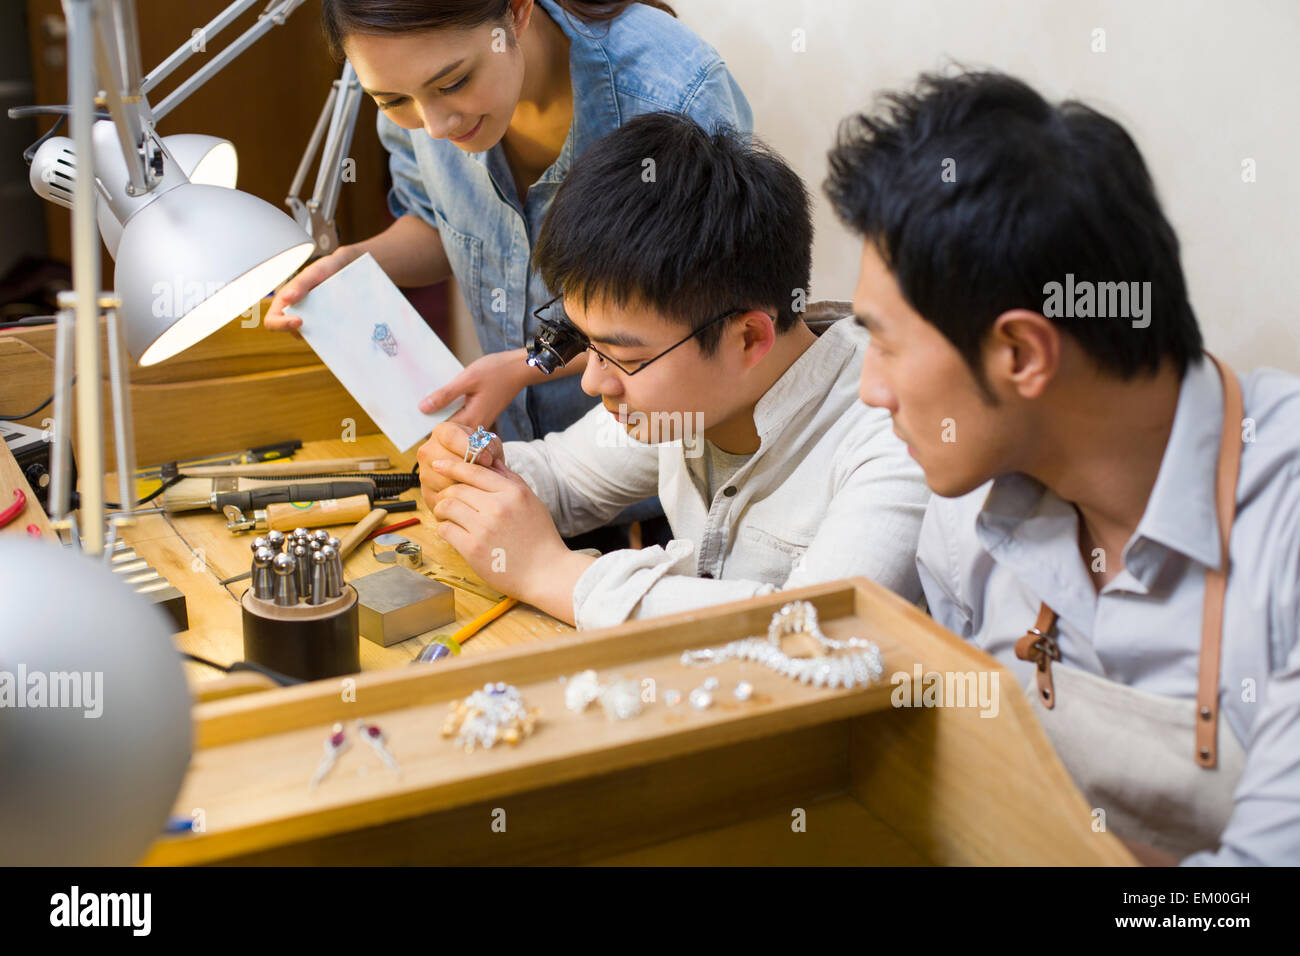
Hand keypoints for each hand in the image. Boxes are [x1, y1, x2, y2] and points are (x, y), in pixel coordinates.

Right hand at [263, 246, 362, 332]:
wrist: (346, 268)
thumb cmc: (326, 268)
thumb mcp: (314, 273)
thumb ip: (300, 284)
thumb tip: (285, 299)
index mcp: (284, 301)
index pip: (272, 322)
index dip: (282, 325)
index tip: (300, 321)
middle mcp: (294, 313)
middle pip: (293, 333)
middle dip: (306, 331)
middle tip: (323, 321)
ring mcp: (309, 320)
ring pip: (310, 336)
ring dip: (321, 333)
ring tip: (335, 320)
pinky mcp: (323, 324)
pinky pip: (324, 334)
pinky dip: (330, 332)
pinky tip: (341, 323)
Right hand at [416, 422, 505, 503]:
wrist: (473, 470)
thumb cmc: (482, 455)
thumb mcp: (490, 445)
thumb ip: (490, 447)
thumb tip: (486, 457)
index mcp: (441, 432)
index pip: (451, 437)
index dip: (471, 448)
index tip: (487, 459)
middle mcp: (428, 451)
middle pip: (447, 461)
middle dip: (470, 470)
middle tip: (486, 476)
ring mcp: (425, 473)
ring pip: (446, 482)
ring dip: (466, 486)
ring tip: (481, 485)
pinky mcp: (428, 494)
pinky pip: (444, 499)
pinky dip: (461, 500)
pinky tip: (472, 496)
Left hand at [419, 349, 532, 427]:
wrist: (519, 369)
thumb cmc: (496, 372)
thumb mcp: (467, 379)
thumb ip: (445, 395)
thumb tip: (423, 408)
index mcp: (472, 419)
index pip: (442, 431)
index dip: (426, 426)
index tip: (412, 420)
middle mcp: (477, 426)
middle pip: (448, 430)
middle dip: (433, 421)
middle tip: (416, 410)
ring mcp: (481, 422)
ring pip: (455, 424)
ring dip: (442, 415)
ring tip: (428, 403)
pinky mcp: (482, 415)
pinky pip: (462, 417)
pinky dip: (452, 410)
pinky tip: (446, 399)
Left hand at [428, 458, 593, 621]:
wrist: (546, 573)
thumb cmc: (540, 539)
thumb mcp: (532, 502)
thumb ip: (511, 480)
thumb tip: (491, 461)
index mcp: (513, 493)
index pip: (474, 472)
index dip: (452, 466)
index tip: (439, 464)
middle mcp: (498, 507)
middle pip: (457, 488)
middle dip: (446, 493)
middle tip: (445, 500)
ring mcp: (484, 528)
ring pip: (447, 507)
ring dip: (441, 510)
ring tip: (444, 515)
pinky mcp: (473, 549)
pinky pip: (446, 530)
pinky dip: (444, 528)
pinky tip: (451, 532)